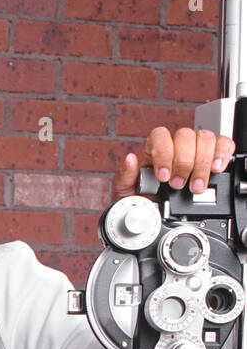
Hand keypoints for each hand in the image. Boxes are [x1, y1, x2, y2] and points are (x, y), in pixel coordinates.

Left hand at [113, 127, 235, 199]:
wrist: (152, 212)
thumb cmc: (140, 198)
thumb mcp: (125, 191)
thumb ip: (125, 176)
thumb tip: (129, 159)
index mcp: (153, 149)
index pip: (160, 136)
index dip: (164, 153)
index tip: (163, 176)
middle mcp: (174, 145)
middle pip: (185, 136)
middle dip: (183, 163)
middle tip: (178, 185)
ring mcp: (194, 148)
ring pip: (204, 139)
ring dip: (202, 163)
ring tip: (196, 186)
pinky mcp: (211, 155)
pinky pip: (222, 144)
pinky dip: (222, 154)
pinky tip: (217, 168)